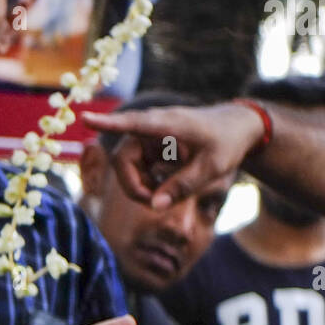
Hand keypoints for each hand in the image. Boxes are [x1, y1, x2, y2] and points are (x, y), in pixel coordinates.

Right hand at [81, 103, 264, 211]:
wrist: (238, 127)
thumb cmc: (227, 142)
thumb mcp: (212, 168)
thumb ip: (184, 187)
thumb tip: (155, 206)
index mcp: (169, 124)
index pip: (134, 123)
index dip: (109, 123)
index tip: (86, 118)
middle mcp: (153, 127)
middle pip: (122, 158)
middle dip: (131, 183)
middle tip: (152, 202)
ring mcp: (150, 136)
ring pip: (127, 165)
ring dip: (139, 184)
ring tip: (166, 193)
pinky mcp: (150, 145)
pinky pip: (136, 167)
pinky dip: (146, 181)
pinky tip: (165, 184)